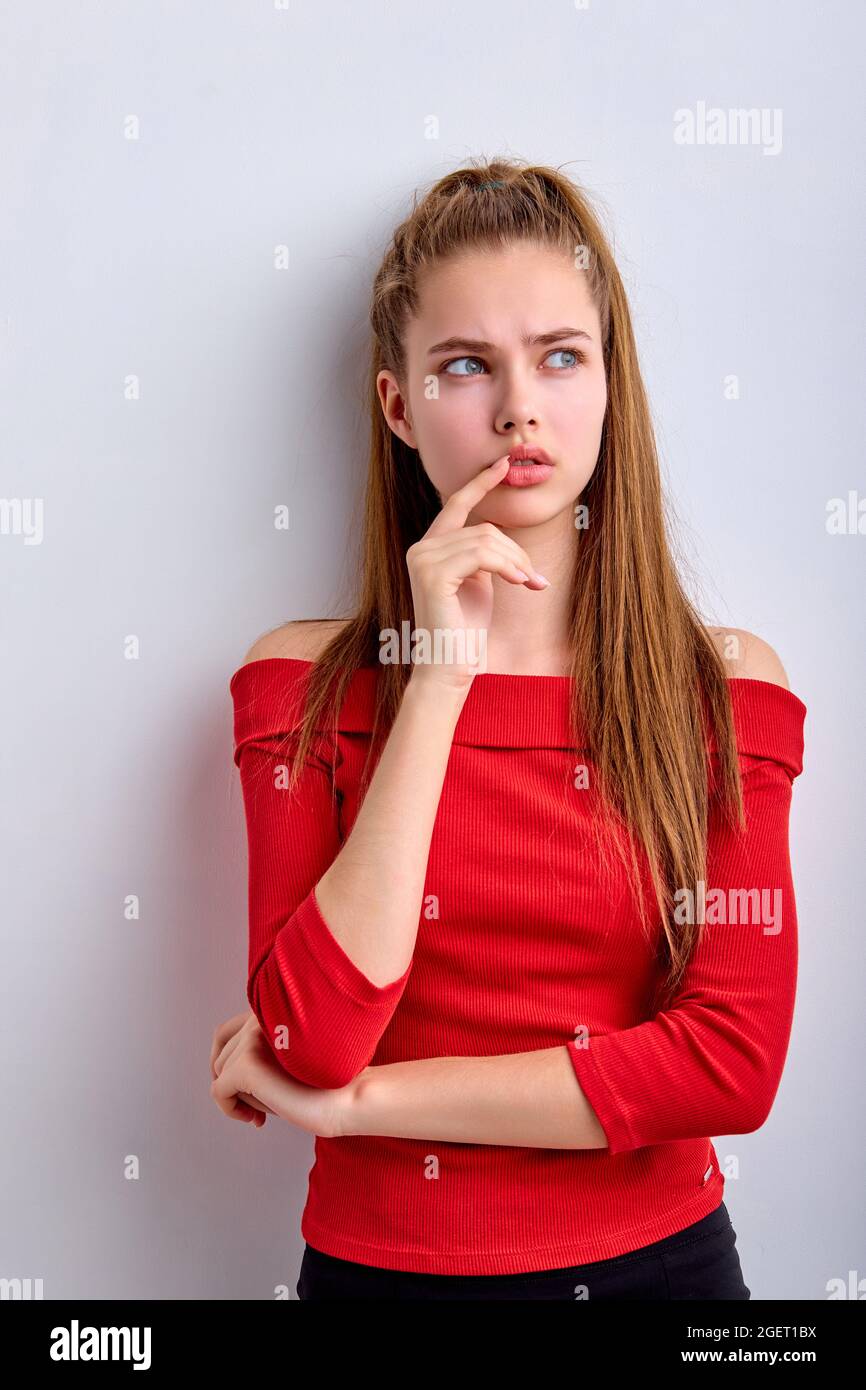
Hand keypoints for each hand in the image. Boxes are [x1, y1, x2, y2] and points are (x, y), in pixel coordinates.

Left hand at [210, 1011, 353, 1138]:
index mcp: (272, 1011)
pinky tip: (257, 1119)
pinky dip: (230, 1109)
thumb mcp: (285, 1060)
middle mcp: (260, 1017)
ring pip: (219, 1073)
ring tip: (260, 1114)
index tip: (249, 1089)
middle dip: (231, 1085)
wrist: (348, 1096)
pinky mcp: (247, 1063)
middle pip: (221, 1055)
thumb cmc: (324, 1084)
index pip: (226, 1032)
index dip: (226, 1063)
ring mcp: (253, 1038)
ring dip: (235, 1099)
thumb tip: (220, 1074)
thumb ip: (259, 1055)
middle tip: (256, 1109)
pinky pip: (218, 1091)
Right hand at [405, 453, 549, 688]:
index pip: (456, 504)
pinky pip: (482, 555)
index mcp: (430, 547)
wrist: (448, 666)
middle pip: (484, 528)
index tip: (504, 462)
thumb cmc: (465, 629)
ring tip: (529, 584)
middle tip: (535, 578)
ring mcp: (423, 559)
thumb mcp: (477, 583)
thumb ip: (482, 555)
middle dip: (516, 552)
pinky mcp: (433, 574)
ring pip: (487, 541)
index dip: (481, 482)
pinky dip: (507, 567)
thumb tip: (505, 539)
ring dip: (516, 563)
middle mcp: (421, 548)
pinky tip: (520, 584)